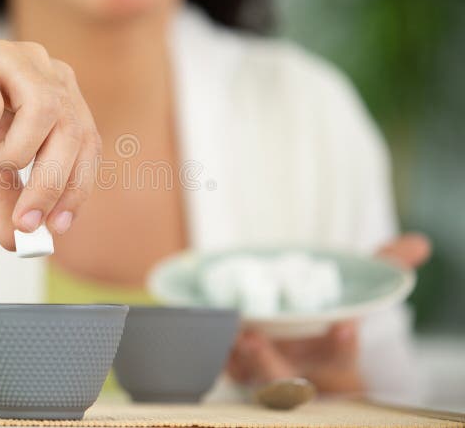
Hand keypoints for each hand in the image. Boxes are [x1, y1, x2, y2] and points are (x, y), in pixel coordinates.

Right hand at [0, 20, 100, 249]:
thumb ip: (6, 196)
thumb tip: (18, 242)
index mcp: (56, 91)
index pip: (87, 143)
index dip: (76, 187)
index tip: (56, 228)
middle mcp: (42, 69)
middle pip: (72, 129)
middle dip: (51, 184)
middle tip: (25, 220)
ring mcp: (9, 56)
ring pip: (43, 110)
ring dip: (17, 152)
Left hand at [226, 233, 430, 392]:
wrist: (295, 336)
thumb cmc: (327, 315)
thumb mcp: (354, 292)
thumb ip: (384, 267)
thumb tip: (419, 243)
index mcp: (328, 359)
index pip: (340, 359)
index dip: (342, 344)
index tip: (343, 325)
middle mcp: (296, 371)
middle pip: (286, 381)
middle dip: (271, 363)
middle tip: (254, 337)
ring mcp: (264, 372)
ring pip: (248, 377)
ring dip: (233, 357)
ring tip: (222, 334)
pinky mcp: (235, 366)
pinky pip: (222, 366)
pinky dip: (213, 352)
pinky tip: (205, 333)